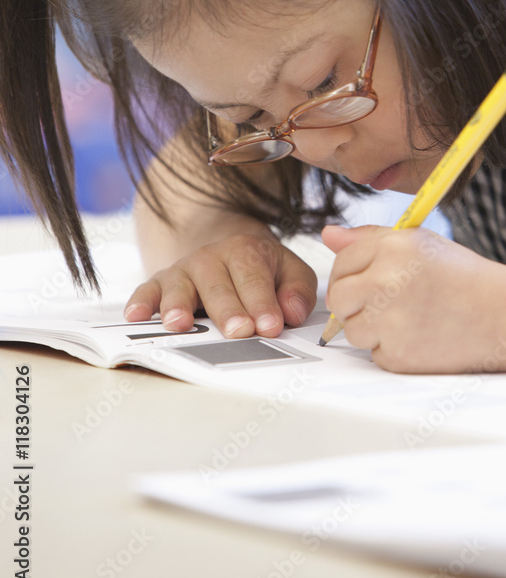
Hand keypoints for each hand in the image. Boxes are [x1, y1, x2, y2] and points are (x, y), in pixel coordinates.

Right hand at [124, 233, 317, 337]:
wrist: (225, 245)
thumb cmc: (260, 268)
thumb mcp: (289, 270)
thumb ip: (297, 289)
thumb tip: (293, 313)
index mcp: (246, 251)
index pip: (254, 278)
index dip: (262, 303)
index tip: (271, 326)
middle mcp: (211, 258)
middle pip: (218, 286)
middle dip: (228, 310)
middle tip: (238, 332)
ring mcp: (184, 269)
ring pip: (180, 287)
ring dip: (178, 305)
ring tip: (179, 324)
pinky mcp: (160, 282)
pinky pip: (146, 290)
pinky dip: (140, 302)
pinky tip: (135, 316)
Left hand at [322, 224, 505, 373]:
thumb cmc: (464, 278)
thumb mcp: (420, 243)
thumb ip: (370, 238)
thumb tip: (328, 235)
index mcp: (393, 248)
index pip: (342, 262)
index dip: (354, 272)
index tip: (373, 279)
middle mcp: (388, 282)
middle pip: (338, 299)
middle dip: (355, 302)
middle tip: (386, 302)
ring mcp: (391, 322)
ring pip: (352, 330)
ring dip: (372, 327)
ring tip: (409, 318)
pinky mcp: (399, 356)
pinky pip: (374, 354)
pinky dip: (391, 349)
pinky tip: (420, 337)